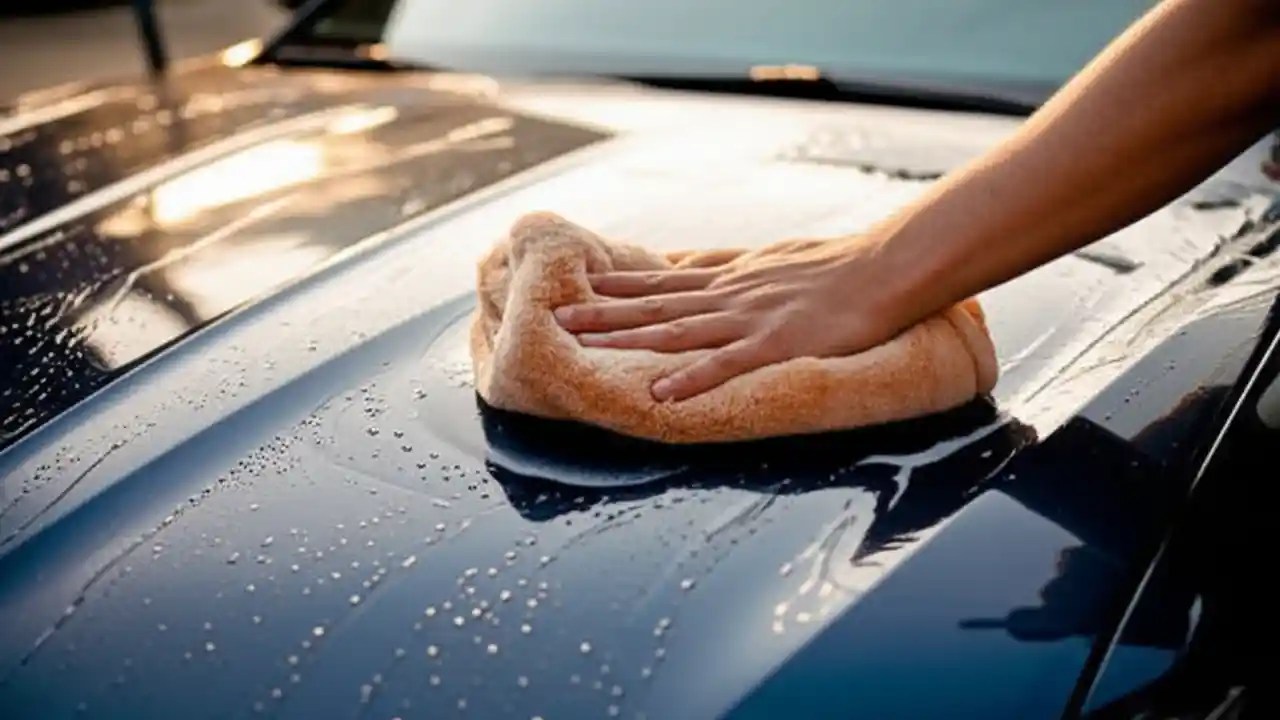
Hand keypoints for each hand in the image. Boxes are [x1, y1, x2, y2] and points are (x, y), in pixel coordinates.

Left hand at [553, 234, 908, 401]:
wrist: (882, 268)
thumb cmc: (836, 267)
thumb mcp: (774, 259)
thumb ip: (737, 268)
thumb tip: (705, 268)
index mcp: (730, 281)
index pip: (662, 283)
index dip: (618, 286)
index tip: (579, 287)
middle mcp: (729, 297)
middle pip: (655, 306)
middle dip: (604, 313)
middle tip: (558, 318)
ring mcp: (749, 320)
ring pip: (676, 331)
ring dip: (628, 339)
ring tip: (585, 345)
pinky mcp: (776, 345)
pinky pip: (726, 365)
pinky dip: (692, 378)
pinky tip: (660, 392)